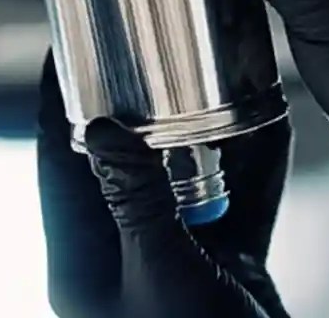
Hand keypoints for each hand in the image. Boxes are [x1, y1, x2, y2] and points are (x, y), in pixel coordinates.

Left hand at [36, 56, 291, 317]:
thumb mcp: (160, 273)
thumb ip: (136, 202)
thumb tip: (103, 131)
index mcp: (84, 265)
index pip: (58, 168)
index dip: (60, 108)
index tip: (65, 56)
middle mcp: (125, 257)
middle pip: (125, 165)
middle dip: (142, 111)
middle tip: (150, 56)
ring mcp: (177, 262)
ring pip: (187, 178)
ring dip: (209, 134)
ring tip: (219, 79)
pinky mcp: (227, 268)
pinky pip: (240, 202)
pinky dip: (257, 168)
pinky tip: (270, 126)